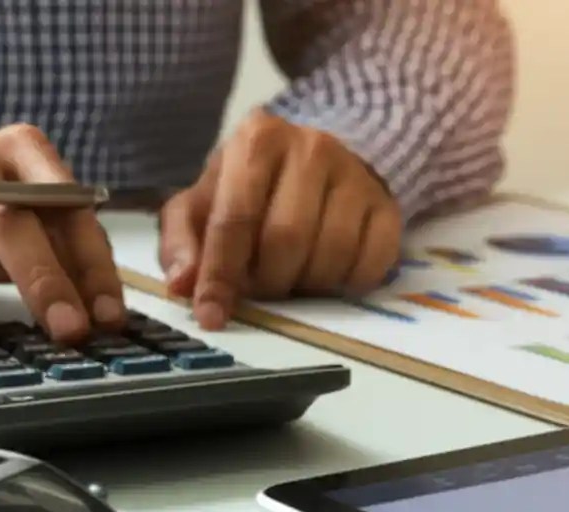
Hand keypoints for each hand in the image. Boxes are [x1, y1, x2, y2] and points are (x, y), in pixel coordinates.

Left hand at [158, 109, 402, 328]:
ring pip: (330, 255)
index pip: (234, 218)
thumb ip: (181, 242)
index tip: (211, 315)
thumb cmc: (249, 189)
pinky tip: (327, 274)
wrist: (316, 163)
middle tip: (259, 286)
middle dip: (267, 281)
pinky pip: (370, 264)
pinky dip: (345, 284)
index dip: (220, 274)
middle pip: (286, 240)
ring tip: (291, 277)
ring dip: (305, 286)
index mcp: (256, 140)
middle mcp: (311, 147)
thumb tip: (182, 285)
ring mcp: (355, 175)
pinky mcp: (387, 206)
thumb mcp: (203, 204)